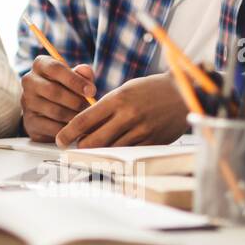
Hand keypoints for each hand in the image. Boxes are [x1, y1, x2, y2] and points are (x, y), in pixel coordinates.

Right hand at [20, 55, 95, 141]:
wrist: (49, 110)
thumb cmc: (66, 88)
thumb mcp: (76, 77)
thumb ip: (83, 73)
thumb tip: (85, 71)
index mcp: (40, 64)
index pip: (55, 68)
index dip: (75, 80)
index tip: (92, 91)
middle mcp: (29, 81)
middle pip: (54, 91)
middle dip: (76, 101)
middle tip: (90, 107)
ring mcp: (27, 102)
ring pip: (55, 111)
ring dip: (74, 116)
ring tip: (84, 117)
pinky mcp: (30, 121)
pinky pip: (52, 127)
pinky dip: (67, 129)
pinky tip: (75, 127)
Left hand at [55, 73, 187, 147]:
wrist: (184, 93)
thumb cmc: (151, 90)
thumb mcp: (124, 90)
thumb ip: (105, 107)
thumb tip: (85, 125)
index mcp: (117, 99)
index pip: (84, 120)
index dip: (68, 133)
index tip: (60, 139)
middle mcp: (128, 116)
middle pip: (94, 140)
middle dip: (80, 146)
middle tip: (75, 146)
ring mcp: (141, 131)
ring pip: (110, 150)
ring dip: (98, 152)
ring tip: (93, 150)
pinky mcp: (152, 142)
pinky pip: (129, 154)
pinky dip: (118, 155)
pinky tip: (114, 152)